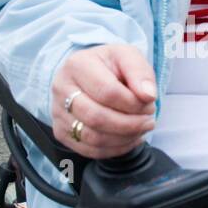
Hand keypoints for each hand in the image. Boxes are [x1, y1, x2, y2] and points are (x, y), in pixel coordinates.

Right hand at [50, 43, 157, 158]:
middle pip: (97, 118)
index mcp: (77, 64)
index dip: (134, 103)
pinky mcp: (61, 132)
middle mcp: (61, 89)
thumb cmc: (110, 66)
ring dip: (124, 138)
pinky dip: (115, 149)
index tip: (150, 102)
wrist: (88, 75)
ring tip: (141, 129)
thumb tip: (148, 95)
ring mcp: (58, 112)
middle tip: (149, 120)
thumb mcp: (127, 57)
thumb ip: (140, 72)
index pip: (108, 92)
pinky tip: (130, 138)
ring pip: (93, 138)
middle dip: (130, 124)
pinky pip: (90, 150)